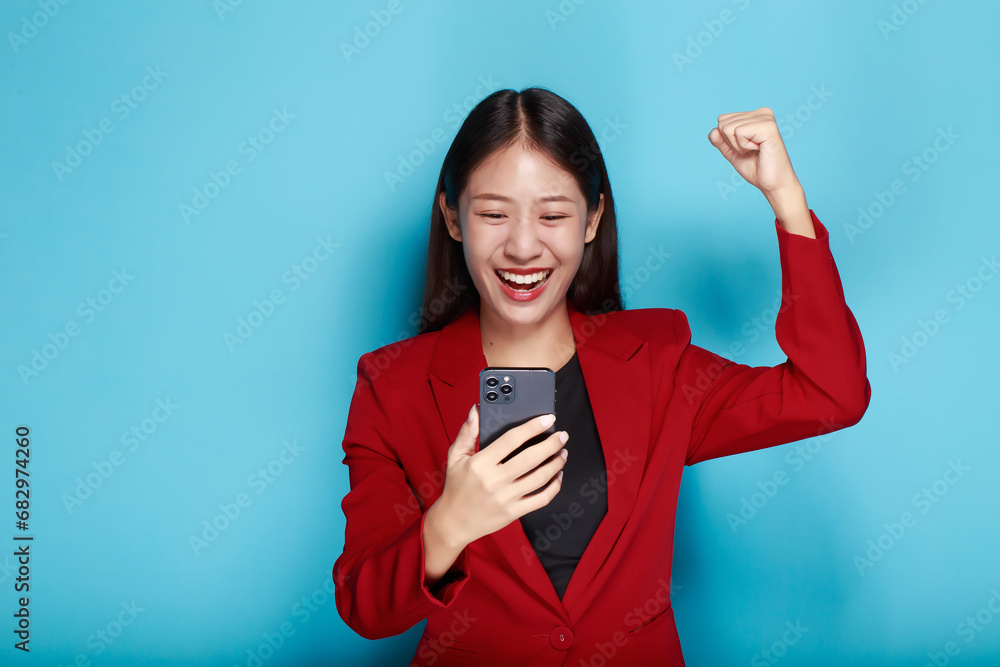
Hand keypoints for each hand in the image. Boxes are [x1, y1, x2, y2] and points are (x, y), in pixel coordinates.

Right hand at [429, 405, 567, 547]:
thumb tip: (476, 410)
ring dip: (556, 463)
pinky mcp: (513, 512)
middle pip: (531, 458)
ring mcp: (505, 498)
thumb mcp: (456, 457)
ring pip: (540, 478)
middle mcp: (494, 480)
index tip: (547, 419)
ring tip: (562, 453)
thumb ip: (467, 432)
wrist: (454, 522)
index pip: (511, 439)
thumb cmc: (456, 487)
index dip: (532, 427)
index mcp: (480, 463)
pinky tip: (558, 476)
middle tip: (562, 436)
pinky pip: (541, 499)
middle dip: (551, 444)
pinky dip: (555, 487)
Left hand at [707, 107, 800, 196]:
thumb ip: (721, 141)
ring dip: (738, 146)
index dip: (727, 140)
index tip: (745, 148)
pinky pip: (738, 132)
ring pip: (728, 127)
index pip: (722, 119)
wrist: (772, 184)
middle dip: (731, 143)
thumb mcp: (732, 153)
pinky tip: (759, 149)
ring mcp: (766, 117)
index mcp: (755, 115)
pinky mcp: (768, 126)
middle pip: (723, 123)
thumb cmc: (756, 169)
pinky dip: (743, 146)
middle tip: (751, 151)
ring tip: (755, 150)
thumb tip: (713, 131)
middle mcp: (762, 112)